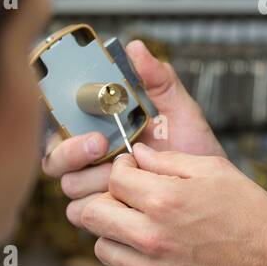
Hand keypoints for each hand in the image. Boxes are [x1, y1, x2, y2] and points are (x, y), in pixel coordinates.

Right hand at [41, 39, 225, 199]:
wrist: (212, 194)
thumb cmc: (192, 149)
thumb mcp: (179, 110)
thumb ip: (158, 80)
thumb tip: (134, 48)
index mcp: (96, 130)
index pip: (59, 126)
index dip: (65, 127)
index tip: (94, 131)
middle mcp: (88, 160)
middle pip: (54, 160)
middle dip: (73, 154)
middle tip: (102, 146)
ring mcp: (93, 189)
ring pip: (70, 188)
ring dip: (95, 181)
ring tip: (129, 174)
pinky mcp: (104, 217)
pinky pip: (85, 216)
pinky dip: (105, 210)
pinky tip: (131, 201)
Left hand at [67, 144, 266, 265]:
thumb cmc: (251, 212)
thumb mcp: (214, 170)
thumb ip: (167, 160)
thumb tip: (134, 155)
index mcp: (164, 200)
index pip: (114, 178)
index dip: (122, 170)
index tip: (134, 172)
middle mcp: (151, 237)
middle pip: (91, 214)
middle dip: (106, 201)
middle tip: (127, 200)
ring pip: (102, 248)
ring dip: (115, 234)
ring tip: (144, 228)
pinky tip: (153, 255)